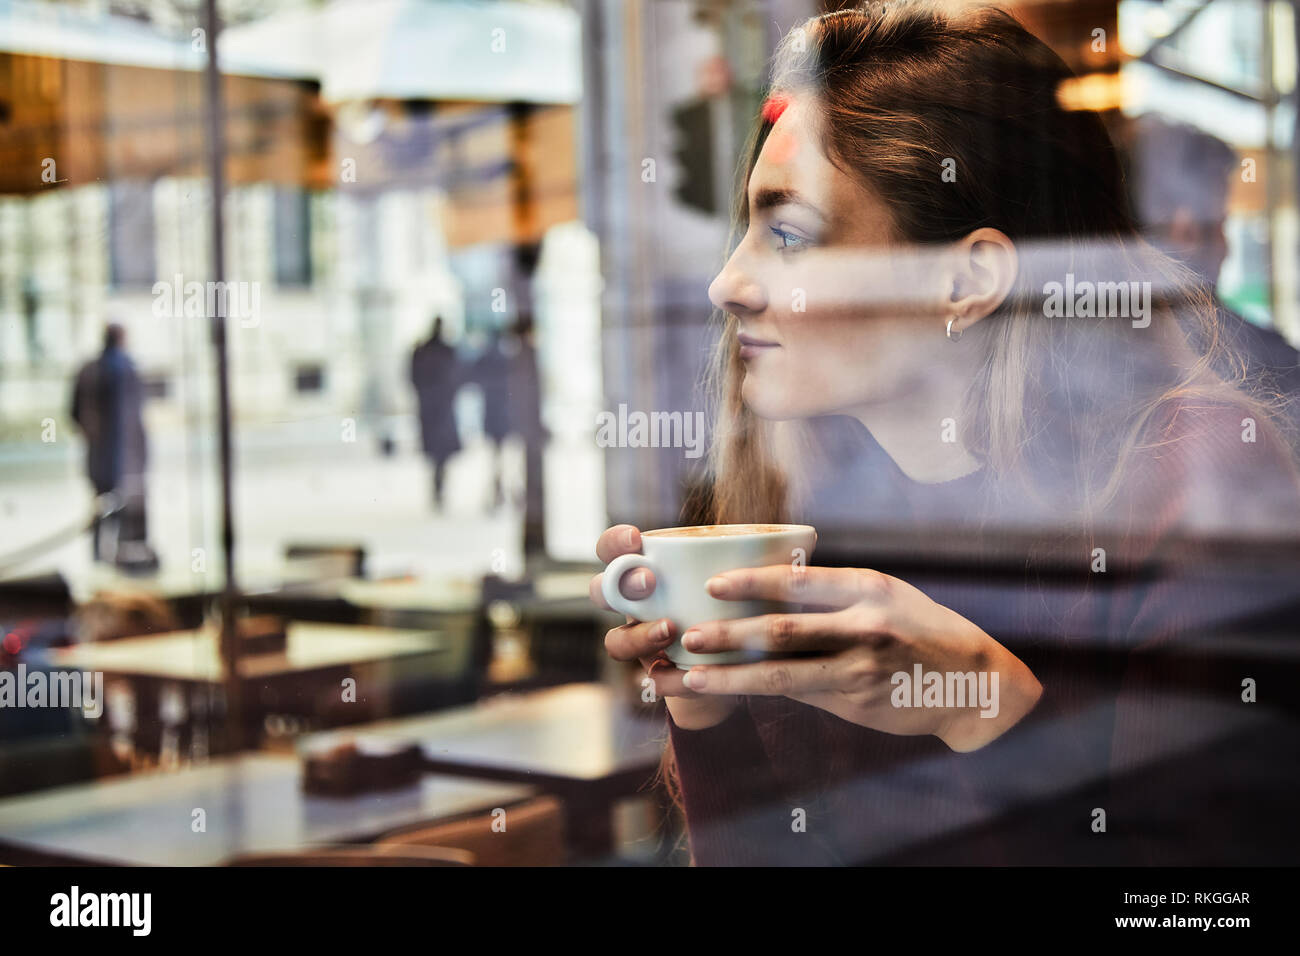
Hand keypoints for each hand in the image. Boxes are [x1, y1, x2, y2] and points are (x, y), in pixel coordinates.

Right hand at [589, 525, 740, 729]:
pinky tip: (684, 673)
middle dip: (620, 585)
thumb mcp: (745, 572)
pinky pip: (651, 678)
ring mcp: (641, 640)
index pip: (613, 549)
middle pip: (602, 591)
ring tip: (671, 629)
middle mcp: (635, 604)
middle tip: (649, 583)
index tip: (636, 538)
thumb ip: (754, 550)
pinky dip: (667, 677)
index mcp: (648, 570)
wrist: (746, 661)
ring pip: (616, 641)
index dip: (614, 542)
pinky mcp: (659, 674)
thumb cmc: (742, 602)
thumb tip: (799, 525)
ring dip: (638, 635)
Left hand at [675, 565, 1042, 750]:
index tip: (713, 585)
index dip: (751, 583)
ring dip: (730, 675)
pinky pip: (797, 693)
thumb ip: (835, 595)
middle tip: (687, 635)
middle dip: (728, 634)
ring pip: (781, 673)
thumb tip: (767, 589)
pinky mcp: (855, 702)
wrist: (973, 683)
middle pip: (782, 630)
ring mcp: (859, 669)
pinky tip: (725, 690)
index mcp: (868, 588)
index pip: (799, 582)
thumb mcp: (887, 596)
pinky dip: (757, 691)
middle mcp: (864, 626)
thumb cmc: (922, 629)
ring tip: (688, 676)